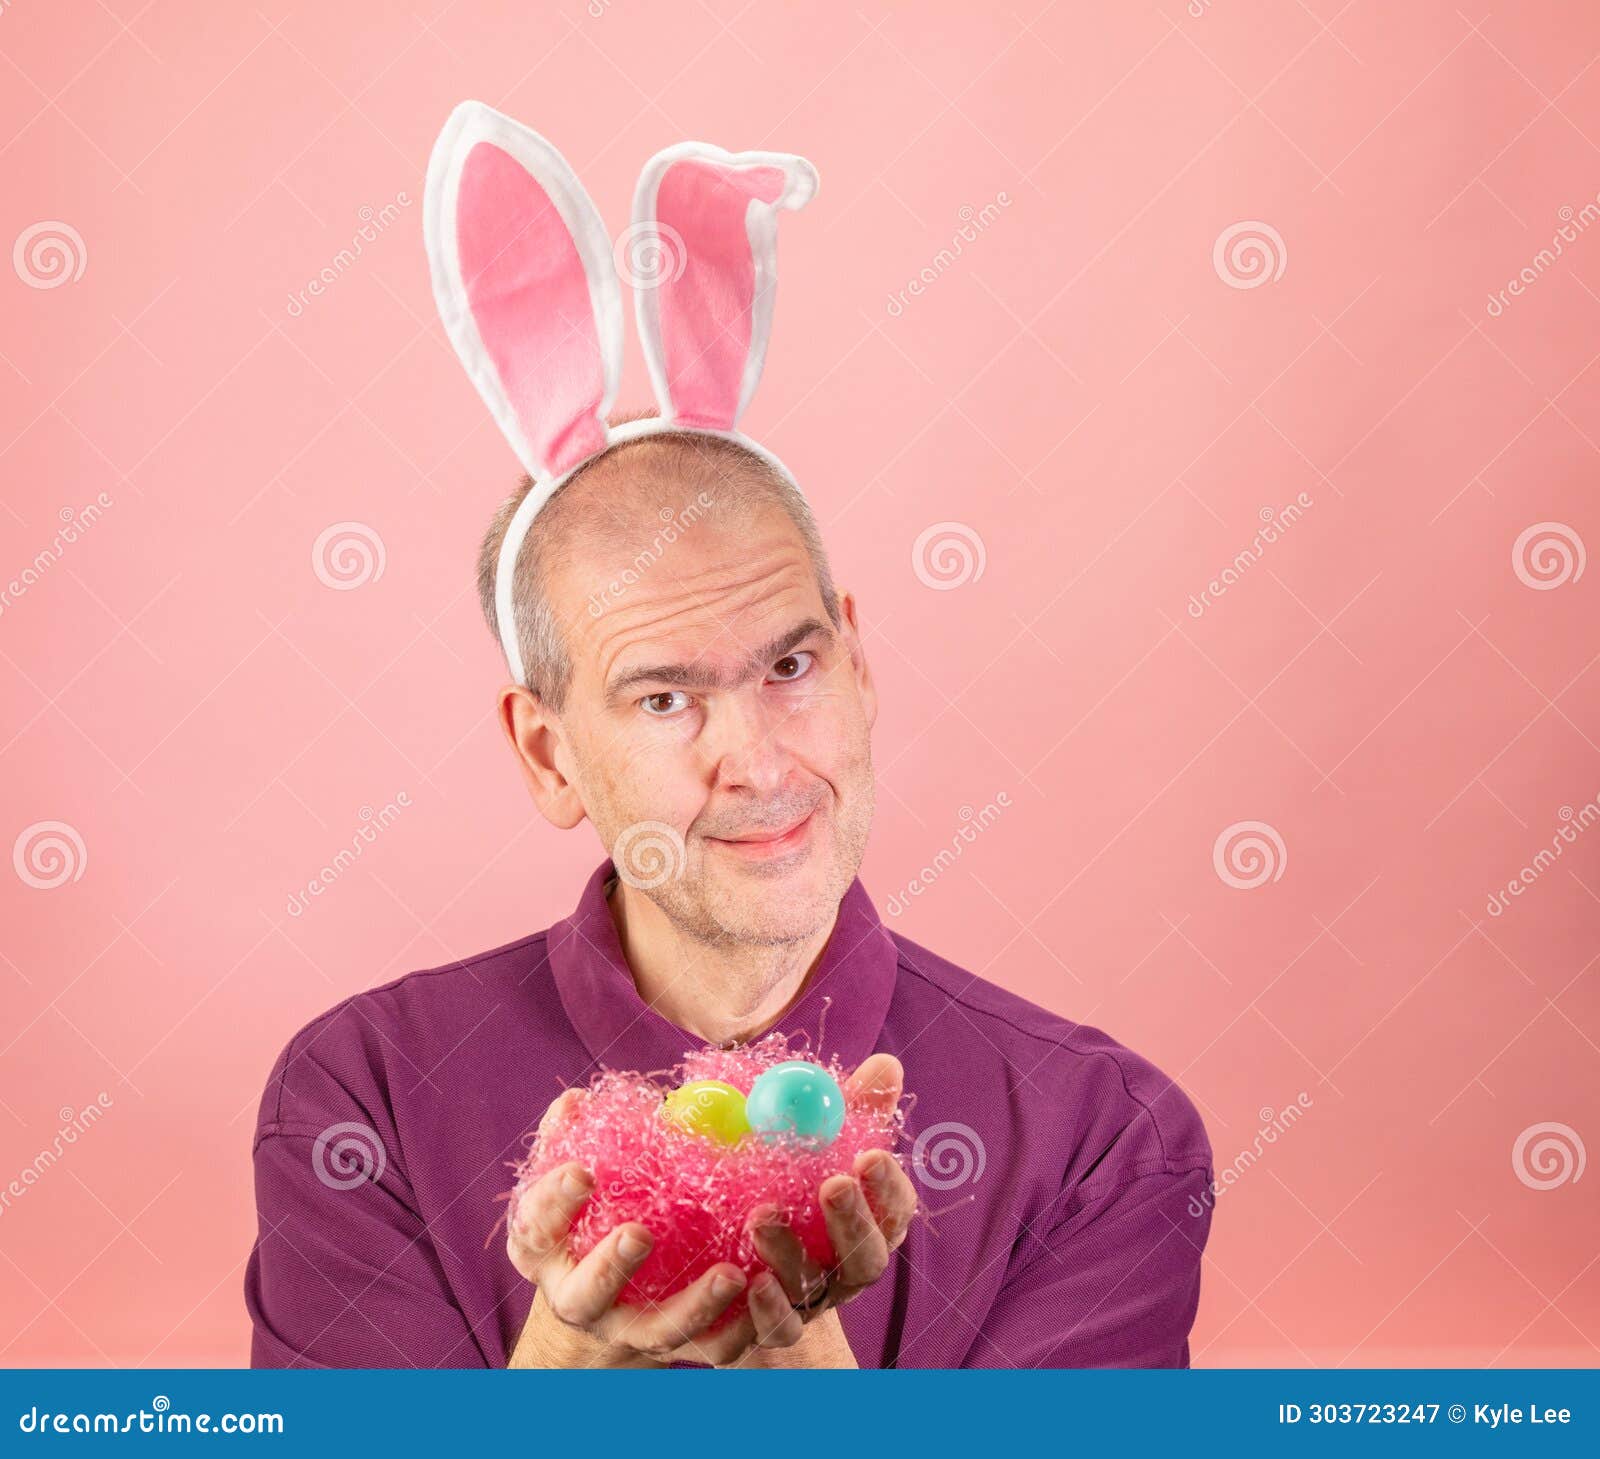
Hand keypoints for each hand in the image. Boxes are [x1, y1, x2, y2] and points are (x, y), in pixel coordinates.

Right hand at [506, 1091, 802, 1368]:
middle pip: (587, 1295)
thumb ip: (572, 1137)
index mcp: (543, 1249)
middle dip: (611, 1267)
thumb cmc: (588, 1214)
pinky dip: (741, 1327)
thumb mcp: (569, 1179)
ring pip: (660, 1331)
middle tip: (640, 1233)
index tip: (583, 1171)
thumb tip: (578, 1101)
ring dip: (696, 1306)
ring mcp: (628, 1330)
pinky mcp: (678, 1346)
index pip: (538, 1224)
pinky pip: (712, 1347)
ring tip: (733, 1273)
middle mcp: (579, 1298)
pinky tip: (766, 1291)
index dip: (556, 1199)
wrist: (603, 1302)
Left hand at [742, 1052, 917, 1359]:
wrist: (737, 1267)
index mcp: (868, 1224)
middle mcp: (847, 1269)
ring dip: (792, 1254)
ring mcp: (812, 1304)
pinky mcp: (771, 1331)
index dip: (888, 1186)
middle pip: (864, 1257)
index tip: (869, 1153)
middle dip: (852, 1220)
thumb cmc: (788, 1185)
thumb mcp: (817, 1147)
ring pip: (815, 1290)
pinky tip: (742, 1279)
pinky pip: (775, 1330)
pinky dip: (764, 1308)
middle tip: (831, 1184)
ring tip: (761, 1215)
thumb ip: (851, 1110)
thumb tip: (886, 1065)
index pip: (895, 1210)